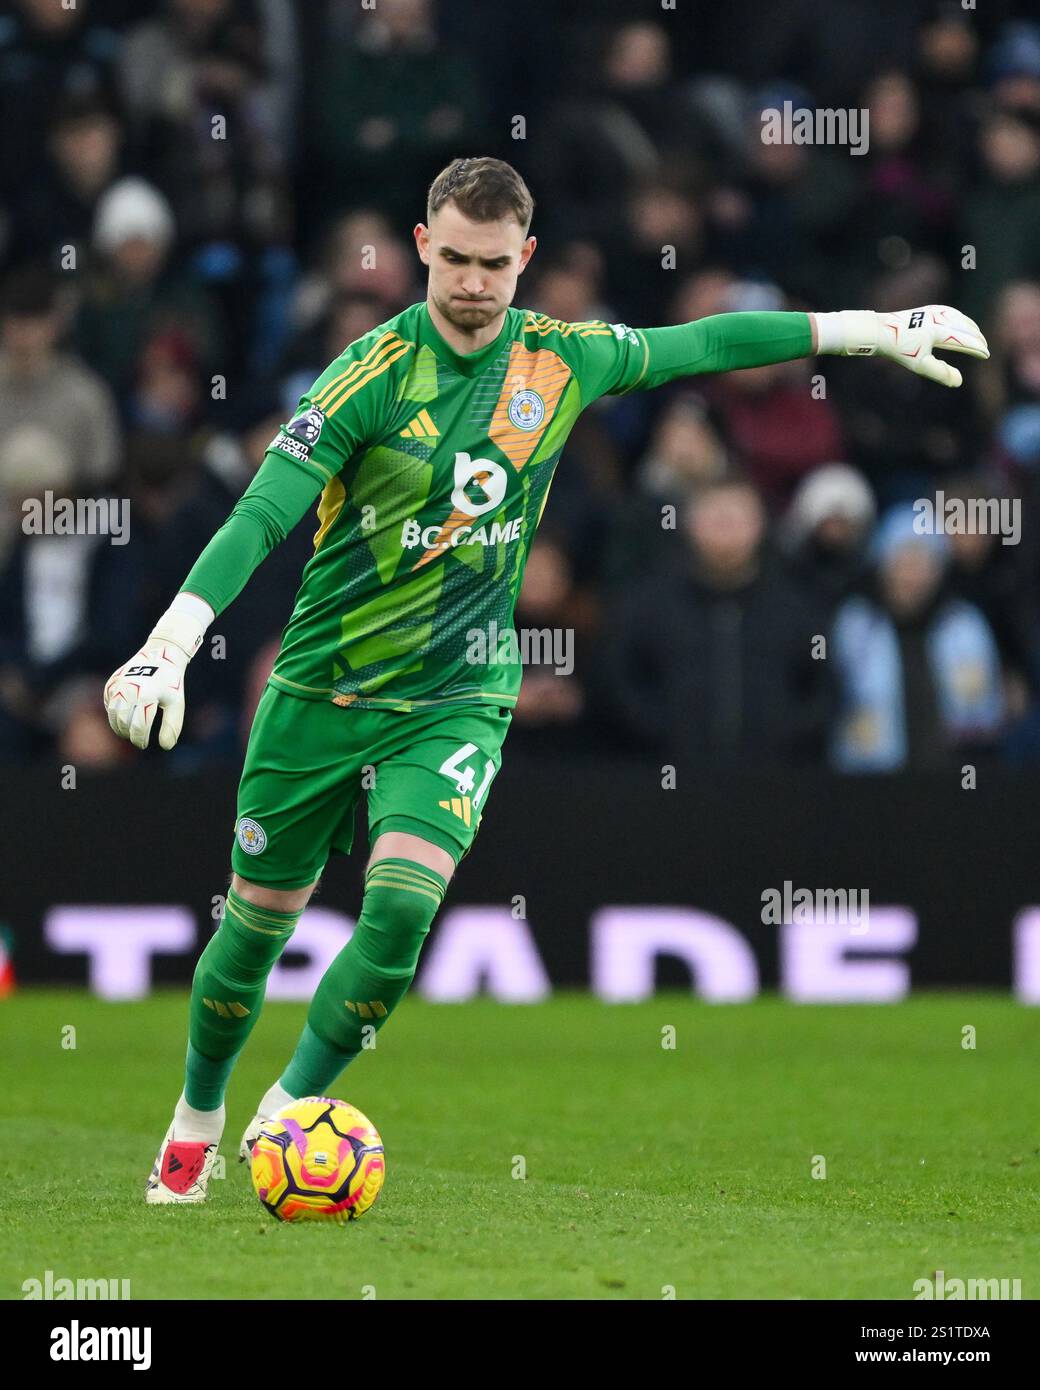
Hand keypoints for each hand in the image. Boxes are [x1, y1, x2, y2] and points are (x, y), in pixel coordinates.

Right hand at [104, 639, 188, 750]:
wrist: (161, 655)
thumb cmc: (171, 683)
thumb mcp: (176, 704)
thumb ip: (172, 726)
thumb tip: (165, 746)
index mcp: (147, 696)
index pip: (139, 726)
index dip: (140, 739)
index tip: (143, 745)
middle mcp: (129, 690)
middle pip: (123, 722)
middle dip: (129, 734)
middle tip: (137, 740)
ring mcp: (118, 685)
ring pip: (112, 714)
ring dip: (118, 727)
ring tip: (128, 733)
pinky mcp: (112, 682)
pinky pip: (108, 704)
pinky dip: (113, 714)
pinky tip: (123, 718)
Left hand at [874, 305, 988, 387]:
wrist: (881, 331)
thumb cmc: (900, 350)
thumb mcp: (919, 365)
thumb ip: (940, 373)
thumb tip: (959, 382)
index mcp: (938, 331)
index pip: (963, 341)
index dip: (976, 348)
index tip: (986, 355)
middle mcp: (939, 318)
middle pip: (964, 328)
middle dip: (976, 338)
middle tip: (985, 348)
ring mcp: (934, 312)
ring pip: (959, 318)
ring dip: (970, 327)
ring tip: (978, 335)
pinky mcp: (929, 309)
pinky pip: (952, 313)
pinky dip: (961, 319)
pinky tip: (962, 323)